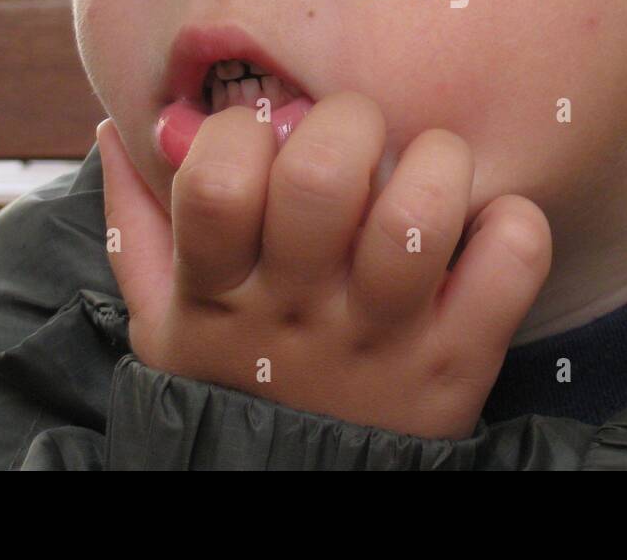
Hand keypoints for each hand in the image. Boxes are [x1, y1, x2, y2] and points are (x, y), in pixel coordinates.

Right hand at [96, 92, 551, 438]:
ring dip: (436, 164)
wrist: (294, 503)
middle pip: (324, 173)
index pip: (216, 176)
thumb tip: (115, 130)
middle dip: (348, 123)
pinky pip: (510, 259)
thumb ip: (137, 227)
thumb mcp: (164, 324)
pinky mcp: (458, 363)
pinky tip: (483, 232)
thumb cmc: (232, 388)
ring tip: (427, 179)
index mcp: (218, 292)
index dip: (242, 130)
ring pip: (421, 208)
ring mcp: (382, 339)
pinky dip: (511, 226)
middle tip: (360, 142)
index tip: (265, 139)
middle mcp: (299, 311)